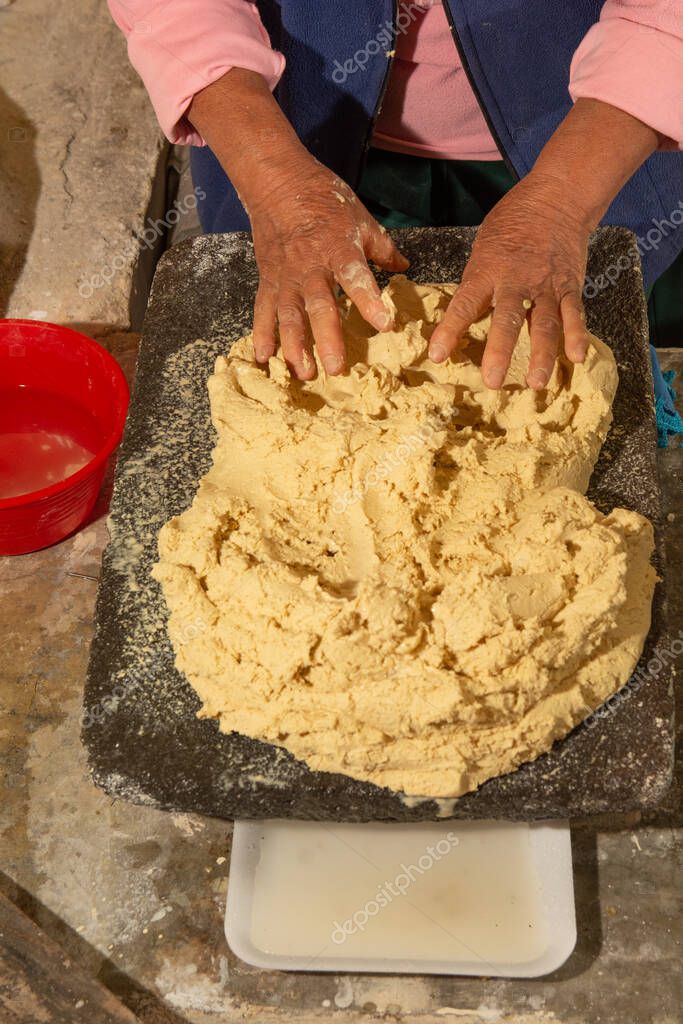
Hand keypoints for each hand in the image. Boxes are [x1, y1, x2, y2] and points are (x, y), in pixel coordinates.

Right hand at [248, 158, 407, 378]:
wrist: (278, 182)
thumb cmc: (323, 199)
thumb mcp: (359, 217)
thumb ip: (382, 247)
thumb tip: (405, 266)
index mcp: (338, 248)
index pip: (357, 277)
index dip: (370, 301)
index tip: (385, 325)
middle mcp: (311, 266)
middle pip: (319, 306)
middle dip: (327, 339)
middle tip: (337, 368)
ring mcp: (286, 275)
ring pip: (289, 315)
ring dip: (295, 346)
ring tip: (305, 373)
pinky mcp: (269, 279)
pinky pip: (264, 310)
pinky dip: (262, 334)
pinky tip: (264, 358)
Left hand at [428, 171, 591, 388]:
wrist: (556, 198)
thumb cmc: (512, 224)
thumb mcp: (483, 249)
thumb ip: (477, 284)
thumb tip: (461, 317)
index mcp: (487, 271)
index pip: (465, 304)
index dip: (450, 330)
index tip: (437, 355)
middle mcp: (516, 280)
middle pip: (507, 318)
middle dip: (499, 351)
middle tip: (492, 381)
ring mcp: (546, 285)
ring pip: (543, 323)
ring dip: (541, 355)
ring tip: (536, 383)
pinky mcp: (569, 286)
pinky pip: (574, 313)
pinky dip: (577, 335)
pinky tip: (577, 357)